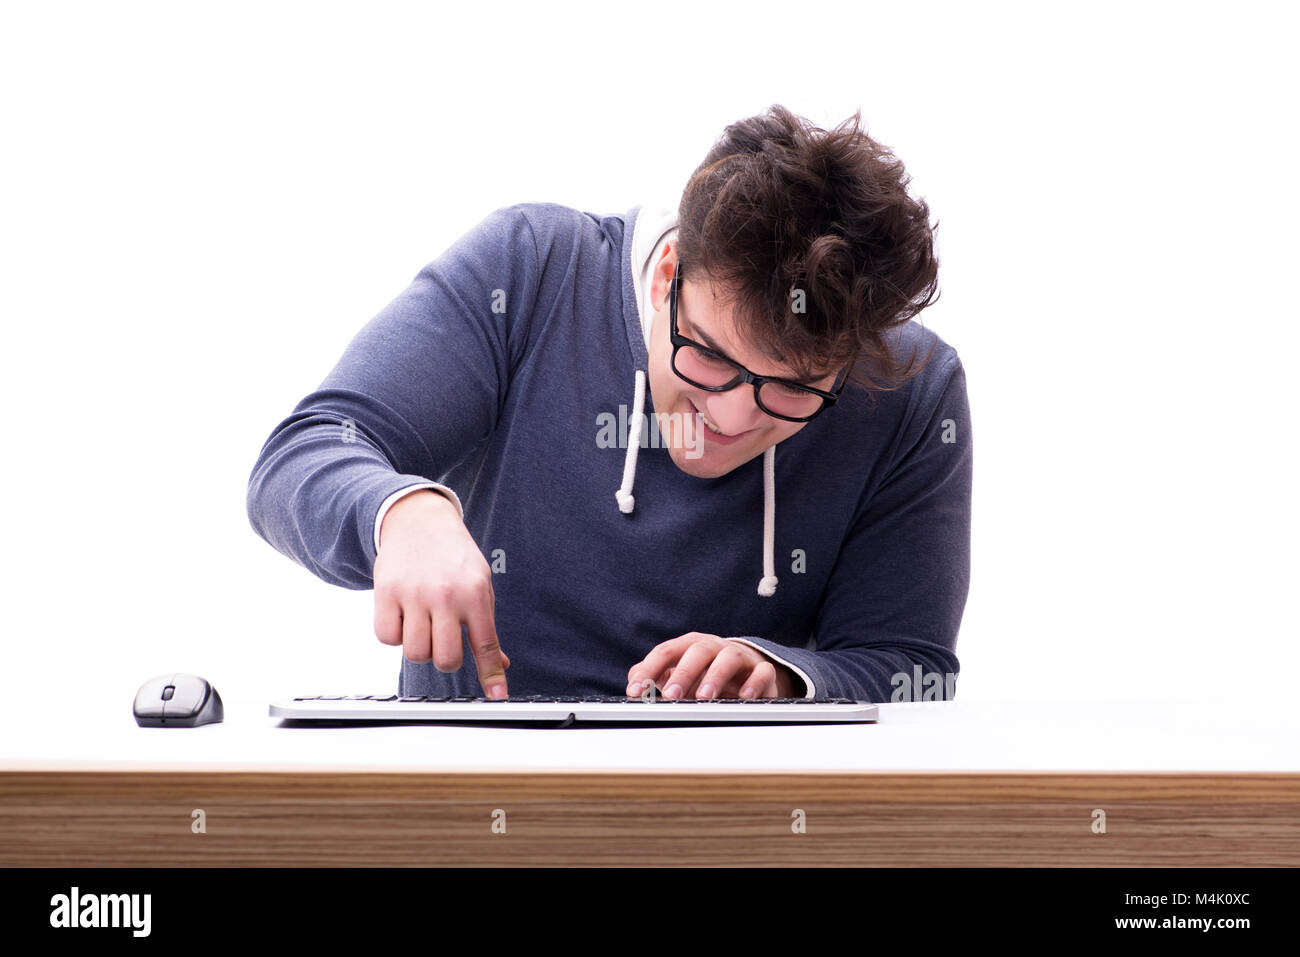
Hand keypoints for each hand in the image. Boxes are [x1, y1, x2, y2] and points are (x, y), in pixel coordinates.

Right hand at [373, 490, 509, 697]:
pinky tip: (402, 617)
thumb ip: (486, 625)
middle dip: (446, 659)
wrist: (419, 520)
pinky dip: (394, 636)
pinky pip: (386, 638)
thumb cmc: (453, 557)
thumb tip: (500, 665)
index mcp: (474, 593)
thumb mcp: (479, 584)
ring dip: (419, 648)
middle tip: (443, 641)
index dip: (491, 674)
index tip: (496, 696)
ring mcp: (414, 594)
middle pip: (446, 659)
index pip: (486, 644)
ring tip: (422, 626)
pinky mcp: (386, 592)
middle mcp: (445, 595)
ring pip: (415, 653)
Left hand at [626, 633, 799, 699]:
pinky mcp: (761, 670)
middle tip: (670, 696)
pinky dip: (754, 683)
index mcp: (689, 645)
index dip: (649, 670)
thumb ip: (655, 675)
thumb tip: (633, 683)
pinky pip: (761, 672)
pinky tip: (744, 697)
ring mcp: (738, 656)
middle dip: (682, 673)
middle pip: (697, 652)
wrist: (748, 669)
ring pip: (728, 659)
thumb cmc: (707, 671)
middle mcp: (713, 647)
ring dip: (715, 677)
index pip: (666, 652)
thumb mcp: (680, 671)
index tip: (635, 692)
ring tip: (703, 697)